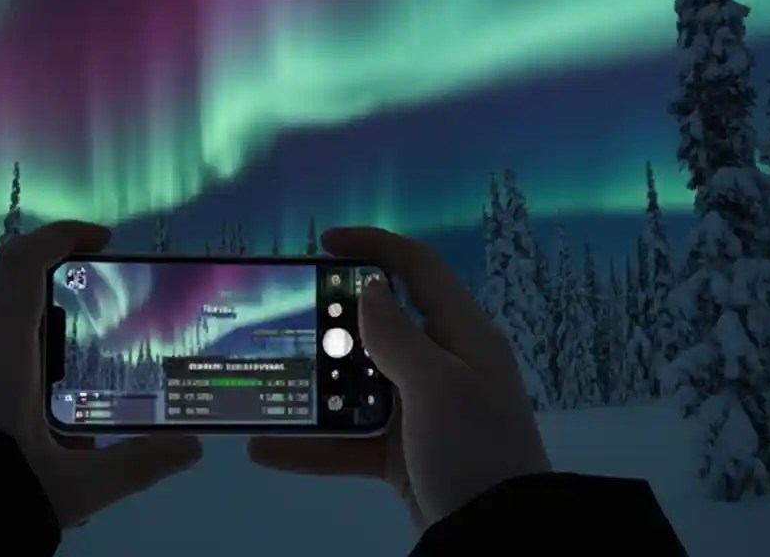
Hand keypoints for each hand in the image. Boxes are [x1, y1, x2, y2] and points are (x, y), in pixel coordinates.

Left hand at [0, 220, 202, 527]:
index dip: (62, 237)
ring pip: (4, 344)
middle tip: (106, 339)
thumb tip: (188, 448)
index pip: (22, 263)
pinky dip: (23, 389)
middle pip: (20, 304)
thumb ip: (134, 465)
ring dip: (45, 362)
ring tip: (83, 405)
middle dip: (67, 316)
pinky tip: (49, 439)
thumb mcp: (72, 486)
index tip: (102, 241)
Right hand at [248, 227, 549, 529]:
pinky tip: (267, 448)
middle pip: (380, 326)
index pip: (418, 269)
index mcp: (462, 336)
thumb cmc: (475, 450)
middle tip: (285, 323)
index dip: (373, 245)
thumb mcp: (436, 386)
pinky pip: (350, 441)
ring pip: (358, 385)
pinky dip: (312, 446)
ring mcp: (423, 412)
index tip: (323, 244)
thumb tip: (370, 287)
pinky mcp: (405, 454)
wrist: (502, 539)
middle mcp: (444, 367)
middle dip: (331, 323)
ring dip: (315, 387)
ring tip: (271, 383)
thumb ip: (397, 336)